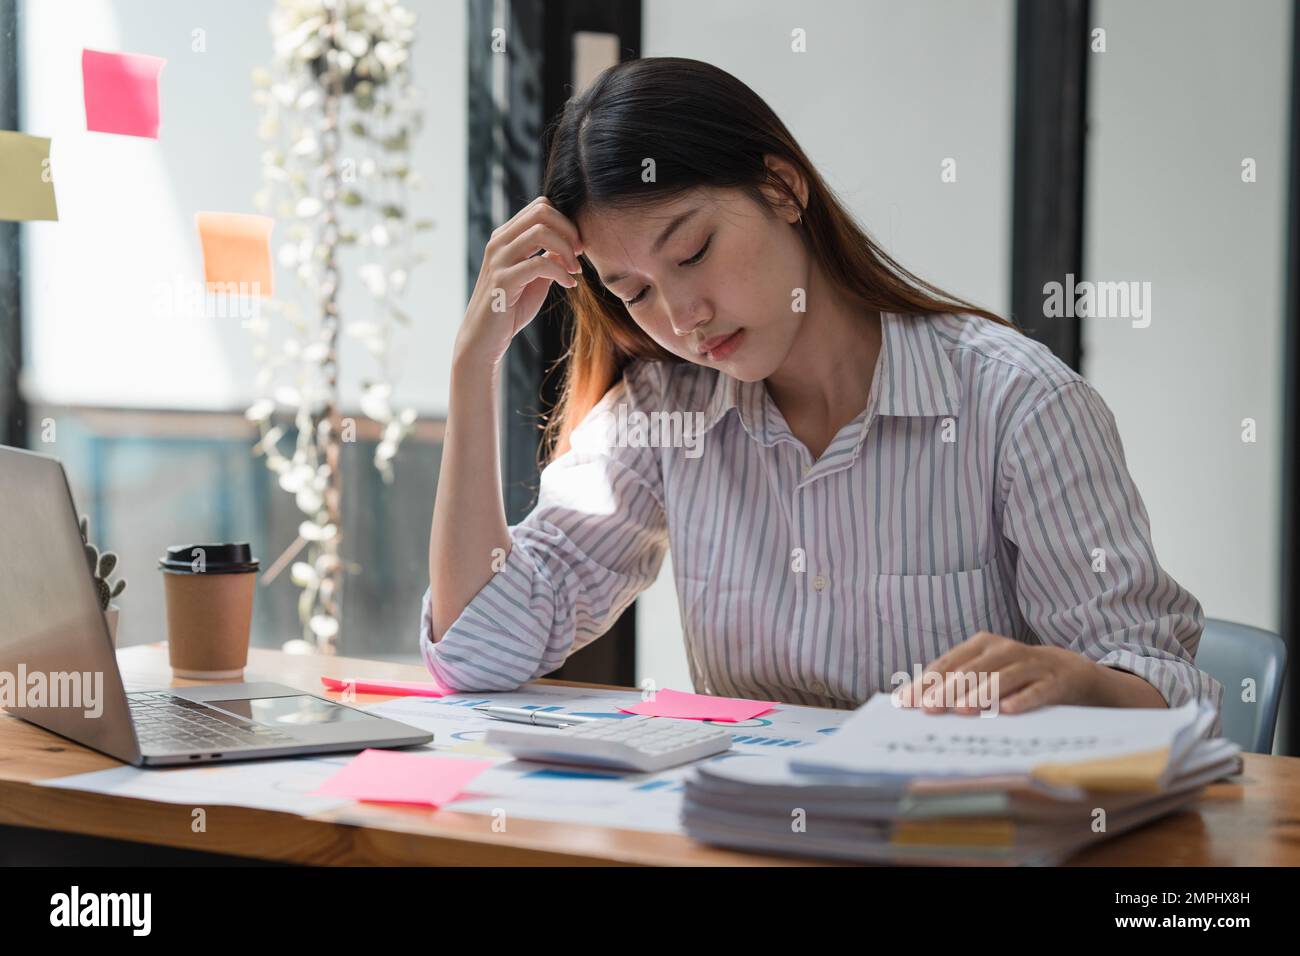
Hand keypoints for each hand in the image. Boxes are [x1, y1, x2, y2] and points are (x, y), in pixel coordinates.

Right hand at [455, 195, 583, 368]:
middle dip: (569, 230)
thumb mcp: (534, 278)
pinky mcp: (503, 280)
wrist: (483, 339)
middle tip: (580, 253)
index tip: (577, 246)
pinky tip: (569, 284)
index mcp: (505, 237)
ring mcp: (499, 260)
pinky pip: (540, 264)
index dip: (565, 221)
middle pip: (541, 211)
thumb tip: (570, 243)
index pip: (539, 207)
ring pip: (541, 232)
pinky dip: (561, 272)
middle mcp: (499, 242)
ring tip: (575, 270)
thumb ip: (549, 257)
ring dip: (567, 250)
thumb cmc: (510, 308)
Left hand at [892, 631, 1103, 715]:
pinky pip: (1037, 691)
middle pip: (972, 670)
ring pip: (1002, 678)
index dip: (926, 683)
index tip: (906, 702)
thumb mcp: (984, 672)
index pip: (948, 664)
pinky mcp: (1054, 681)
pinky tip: (1007, 710)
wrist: (1068, 671)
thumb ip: (953, 682)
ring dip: (980, 694)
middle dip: (948, 690)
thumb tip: (913, 700)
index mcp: (982, 644)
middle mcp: (1004, 650)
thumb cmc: (1013, 675)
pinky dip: (1022, 699)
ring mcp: (1030, 664)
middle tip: (930, 708)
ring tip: (961, 710)